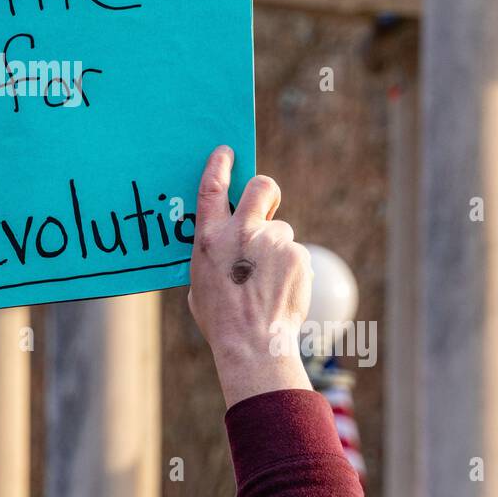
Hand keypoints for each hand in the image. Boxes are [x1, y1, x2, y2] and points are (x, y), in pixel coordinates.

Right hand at [187, 145, 313, 406]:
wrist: (254, 345)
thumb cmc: (220, 319)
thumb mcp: (199, 281)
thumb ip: (213, 253)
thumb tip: (225, 241)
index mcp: (209, 238)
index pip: (212, 188)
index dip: (219, 164)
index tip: (226, 152)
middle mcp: (241, 232)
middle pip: (261, 187)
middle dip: (265, 191)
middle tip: (266, 204)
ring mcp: (272, 242)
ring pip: (280, 231)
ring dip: (275, 249)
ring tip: (267, 281)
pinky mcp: (298, 256)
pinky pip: (294, 254)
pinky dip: (290, 269)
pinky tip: (280, 290)